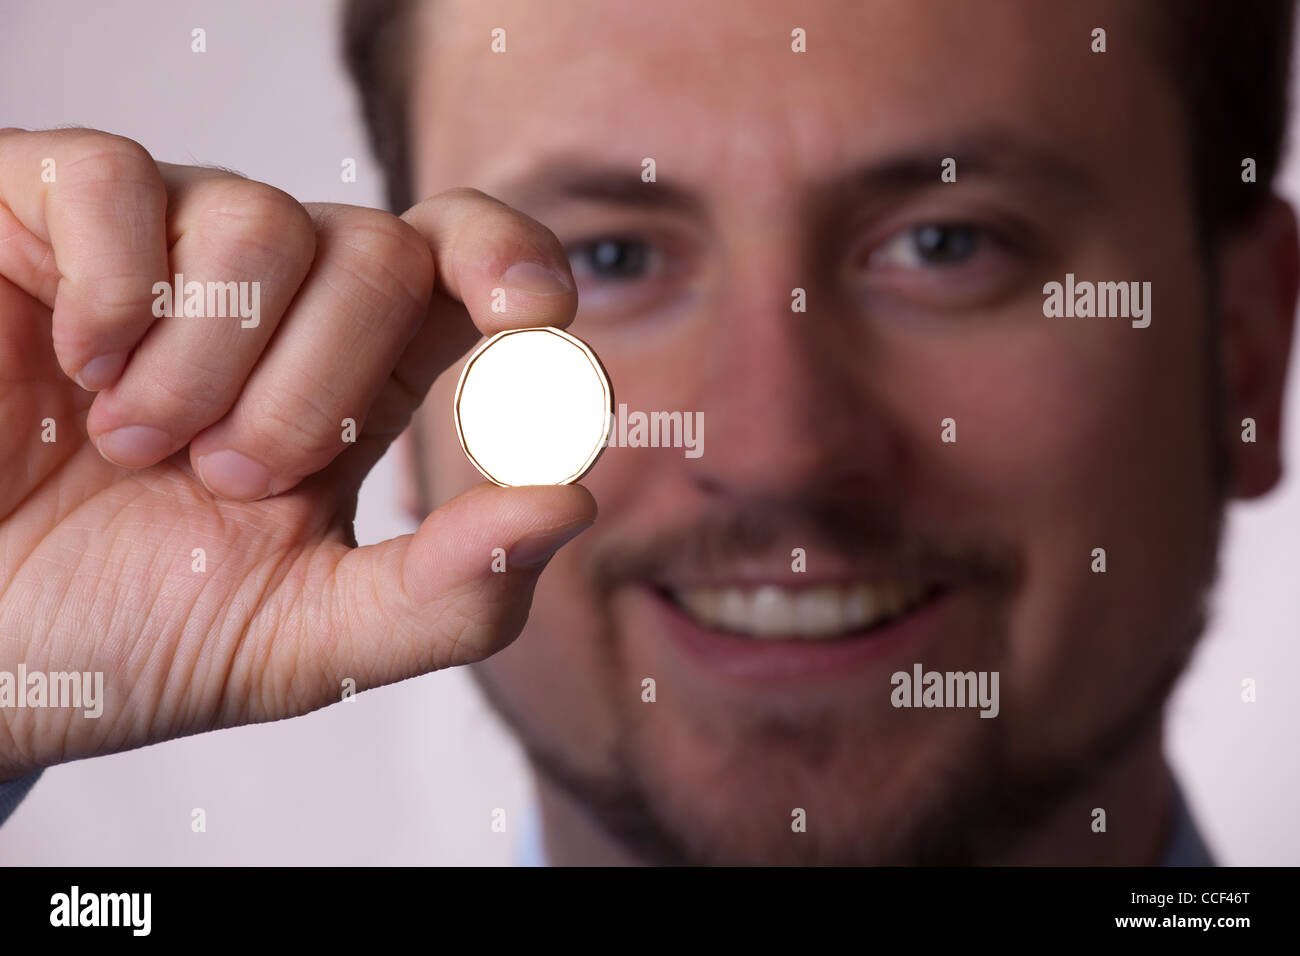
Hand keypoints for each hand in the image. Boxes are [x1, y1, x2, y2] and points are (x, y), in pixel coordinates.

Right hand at [0, 128, 594, 779]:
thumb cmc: (128, 632)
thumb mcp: (306, 642)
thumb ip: (448, 595)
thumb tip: (568, 501)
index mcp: (361, 380)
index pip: (474, 268)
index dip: (517, 269)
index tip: (536, 321)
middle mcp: (282, 298)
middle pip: (384, 252)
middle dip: (317, 390)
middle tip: (229, 477)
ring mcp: (168, 246)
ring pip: (264, 219)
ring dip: (207, 365)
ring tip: (134, 445)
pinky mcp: (48, 211)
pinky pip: (121, 178)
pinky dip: (114, 288)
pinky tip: (79, 366)